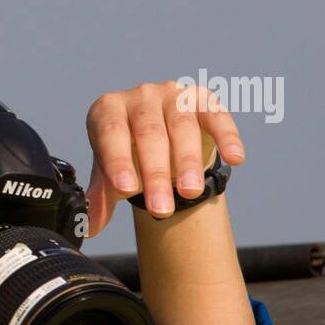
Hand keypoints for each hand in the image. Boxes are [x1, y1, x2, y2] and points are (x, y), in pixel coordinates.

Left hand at [84, 81, 245, 235]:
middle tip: (160, 209)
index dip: (117, 161)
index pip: (110, 134)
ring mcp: (172, 94)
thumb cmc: (129, 156)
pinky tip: (235, 159)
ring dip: (187, 161)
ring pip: (181, 126)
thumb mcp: (111, 175)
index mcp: (108, 110)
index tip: (125, 190)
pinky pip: (217, 116)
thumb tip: (88, 230)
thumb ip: (100, 200)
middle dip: (156, 175)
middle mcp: (139, 96)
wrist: (159, 136)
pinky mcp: (203, 99)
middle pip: (148, 134)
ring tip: (190, 192)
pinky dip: (228, 137)